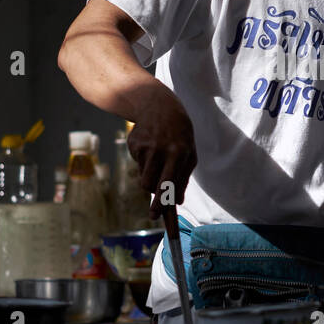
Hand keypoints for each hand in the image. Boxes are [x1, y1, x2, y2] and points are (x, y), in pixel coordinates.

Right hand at [126, 87, 197, 219]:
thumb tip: (176, 202)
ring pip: (143, 179)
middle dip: (153, 201)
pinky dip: (145, 164)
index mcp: (178, 153)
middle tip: (153, 214)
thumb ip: (183, 179)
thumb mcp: (189, 154)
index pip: (168, 183)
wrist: (159, 107)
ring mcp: (145, 147)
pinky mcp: (134, 144)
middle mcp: (160, 150)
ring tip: (159, 165)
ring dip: (150, 180)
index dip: (161, 202)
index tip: (155, 217)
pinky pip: (138, 166)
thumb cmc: (180, 136)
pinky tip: (151, 149)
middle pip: (150, 185)